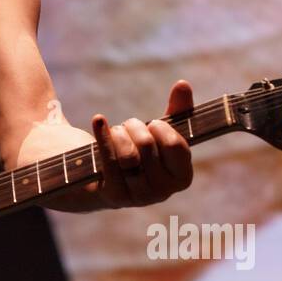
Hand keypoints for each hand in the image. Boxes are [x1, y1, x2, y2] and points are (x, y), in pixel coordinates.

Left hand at [91, 80, 193, 208]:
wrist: (104, 178)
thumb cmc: (140, 151)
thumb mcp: (160, 132)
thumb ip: (177, 110)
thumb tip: (182, 84)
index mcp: (181, 177)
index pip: (176, 146)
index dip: (162, 129)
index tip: (154, 123)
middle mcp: (163, 192)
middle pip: (147, 146)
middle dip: (136, 127)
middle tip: (130, 126)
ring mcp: (138, 197)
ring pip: (128, 155)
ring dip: (119, 133)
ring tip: (117, 131)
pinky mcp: (114, 195)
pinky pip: (108, 160)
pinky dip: (102, 135)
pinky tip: (98, 120)